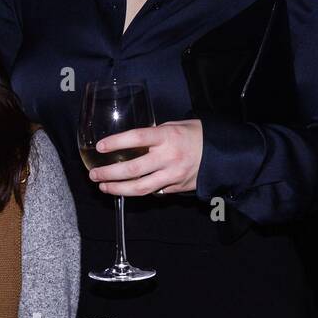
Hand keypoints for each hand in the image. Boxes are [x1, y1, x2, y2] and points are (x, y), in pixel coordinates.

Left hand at [87, 119, 202, 195]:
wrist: (223, 153)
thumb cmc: (195, 135)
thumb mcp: (173, 126)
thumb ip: (152, 135)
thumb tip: (128, 142)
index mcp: (167, 136)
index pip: (137, 138)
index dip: (116, 142)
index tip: (100, 147)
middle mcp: (169, 157)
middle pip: (133, 169)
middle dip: (109, 174)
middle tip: (94, 175)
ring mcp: (174, 175)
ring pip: (140, 187)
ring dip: (118, 189)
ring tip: (103, 187)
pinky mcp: (177, 188)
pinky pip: (153, 191)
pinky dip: (137, 191)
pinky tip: (125, 189)